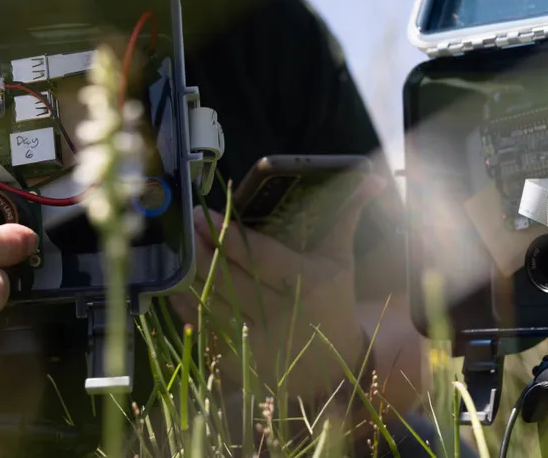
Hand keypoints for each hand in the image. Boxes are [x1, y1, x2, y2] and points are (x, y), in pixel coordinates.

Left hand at [169, 175, 385, 400]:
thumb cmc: (333, 301)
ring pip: (211, 303)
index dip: (228, 235)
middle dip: (202, 249)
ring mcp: (256, 343)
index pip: (260, 256)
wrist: (333, 367)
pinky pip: (202, 328)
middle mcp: (280, 315)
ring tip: (175, 249)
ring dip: (187, 275)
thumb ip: (346, 215)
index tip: (204, 214)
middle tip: (184, 225)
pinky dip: (185, 305)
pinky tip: (175, 282)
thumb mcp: (341, 258)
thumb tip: (372, 179)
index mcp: (306, 283)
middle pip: (230, 277)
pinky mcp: (237, 362)